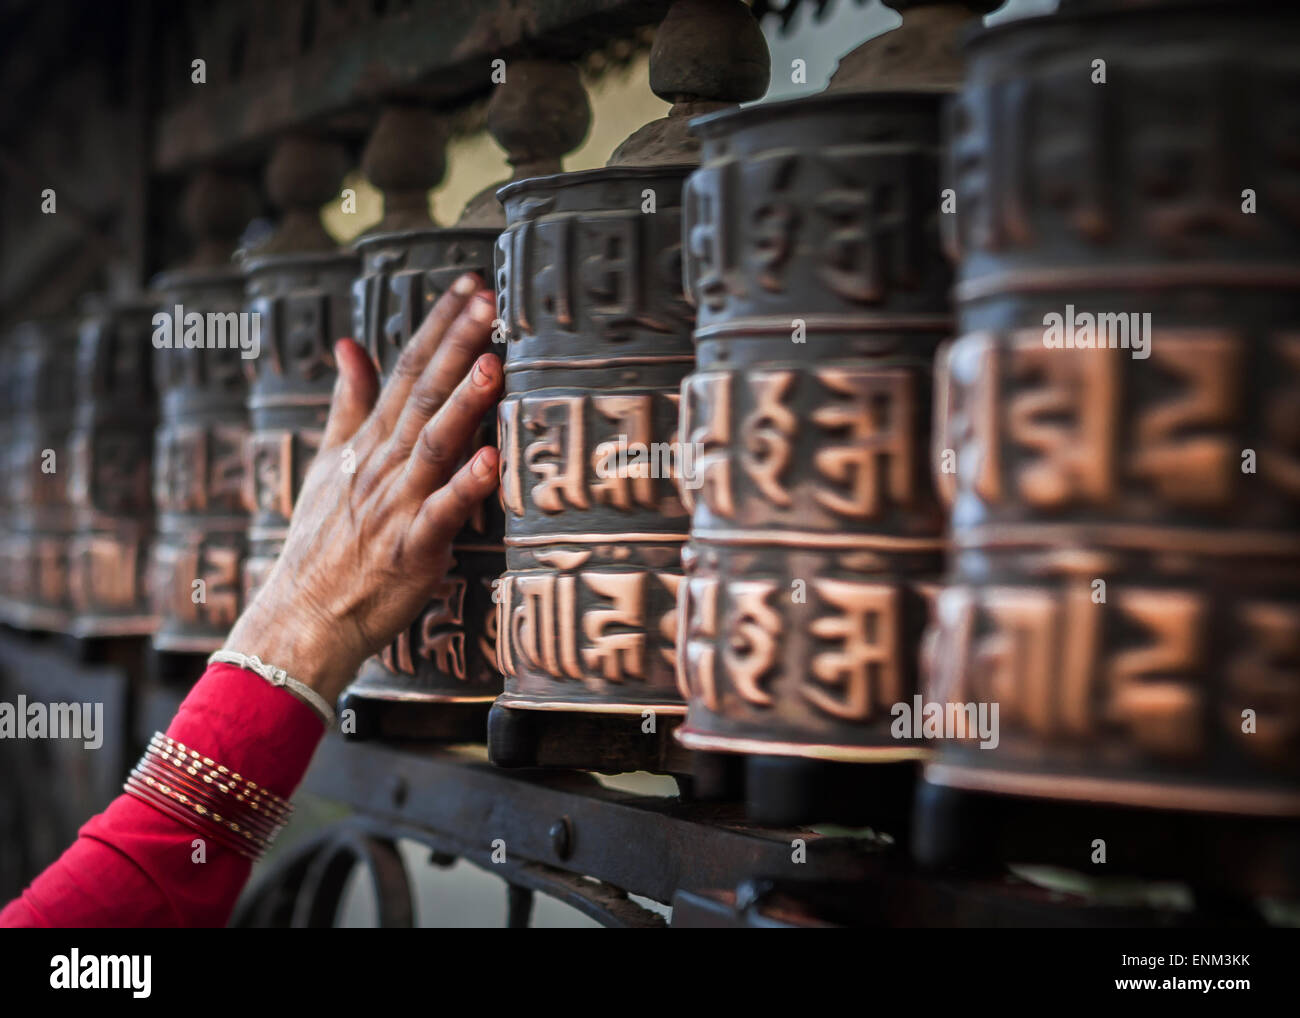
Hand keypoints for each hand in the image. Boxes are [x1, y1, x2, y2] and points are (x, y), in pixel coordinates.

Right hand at [223, 273, 501, 708]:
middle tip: (489, 302)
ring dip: (463, 404)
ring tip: (493, 364)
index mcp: (368, 442)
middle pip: (423, 395)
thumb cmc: (323, 541)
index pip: (406, 369)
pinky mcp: (412, 549)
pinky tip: (491, 460)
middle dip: (457, 346)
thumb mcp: (330, 462)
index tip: (470, 285)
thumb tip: (353, 344)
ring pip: (433, 444)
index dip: (439, 326)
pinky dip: (465, 487)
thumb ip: (349, 402)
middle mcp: (383, 465)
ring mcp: (396, 505)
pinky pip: (441, 513)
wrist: (305, 616)